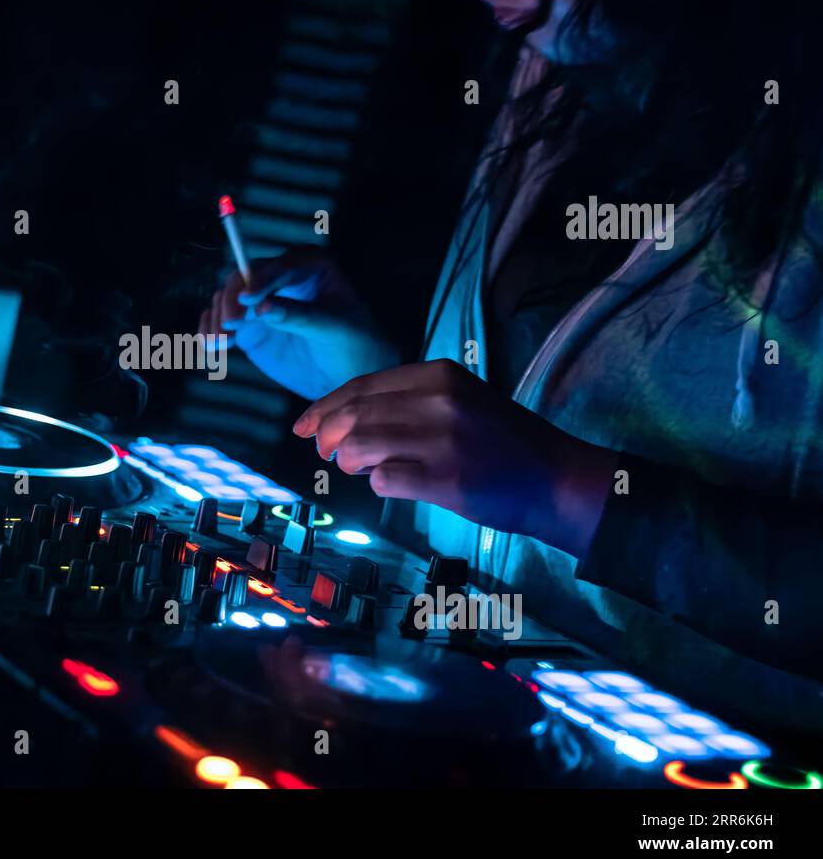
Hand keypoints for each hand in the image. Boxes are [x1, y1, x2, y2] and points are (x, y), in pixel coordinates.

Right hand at [197, 252, 395, 399]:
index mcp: (308, 265)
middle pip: (243, 278)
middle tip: (229, 327)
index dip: (260, 281)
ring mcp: (261, 300)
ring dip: (218, 317)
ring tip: (219, 342)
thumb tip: (263, 307)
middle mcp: (280, 277)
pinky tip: (209, 344)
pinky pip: (221, 319)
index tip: (248, 301)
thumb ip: (298, 316)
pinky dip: (210, 329)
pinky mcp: (248, 324)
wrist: (348, 373)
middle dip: (233, 301)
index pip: (277, 267)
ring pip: (227, 297)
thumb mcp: (331, 329)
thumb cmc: (351, 342)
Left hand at [292, 360, 617, 557]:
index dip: (324, 407)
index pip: (362, 386)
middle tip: (325, 453)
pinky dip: (377, 484)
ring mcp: (443, 439)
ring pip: (360, 445)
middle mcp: (439, 400)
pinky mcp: (446, 478)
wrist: (555, 477)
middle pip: (354, 415)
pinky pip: (384, 480)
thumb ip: (404, 403)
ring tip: (362, 468)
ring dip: (349, 462)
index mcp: (439, 374)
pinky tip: (392, 483)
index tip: (303, 425)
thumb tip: (338, 422)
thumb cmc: (499, 442)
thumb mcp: (457, 400)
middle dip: (328, 437)